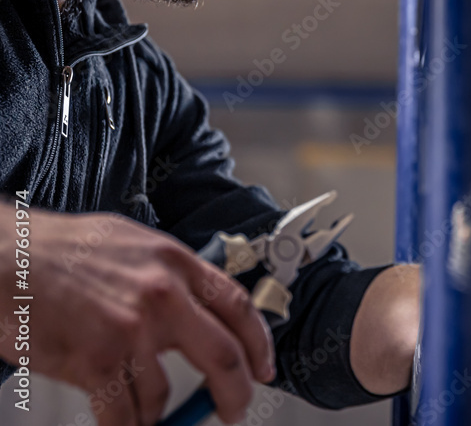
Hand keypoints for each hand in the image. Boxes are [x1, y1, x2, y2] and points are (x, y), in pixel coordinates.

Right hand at [0, 202, 274, 424]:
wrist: (5, 257)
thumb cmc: (60, 249)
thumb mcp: (133, 245)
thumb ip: (169, 277)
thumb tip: (195, 314)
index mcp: (175, 263)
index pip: (238, 307)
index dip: (259, 343)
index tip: (263, 368)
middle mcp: (162, 295)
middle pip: (222, 357)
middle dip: (234, 394)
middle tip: (234, 410)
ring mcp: (131, 330)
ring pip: (162, 395)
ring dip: (156, 413)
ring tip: (144, 412)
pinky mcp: (96, 361)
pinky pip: (124, 414)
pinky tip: (125, 424)